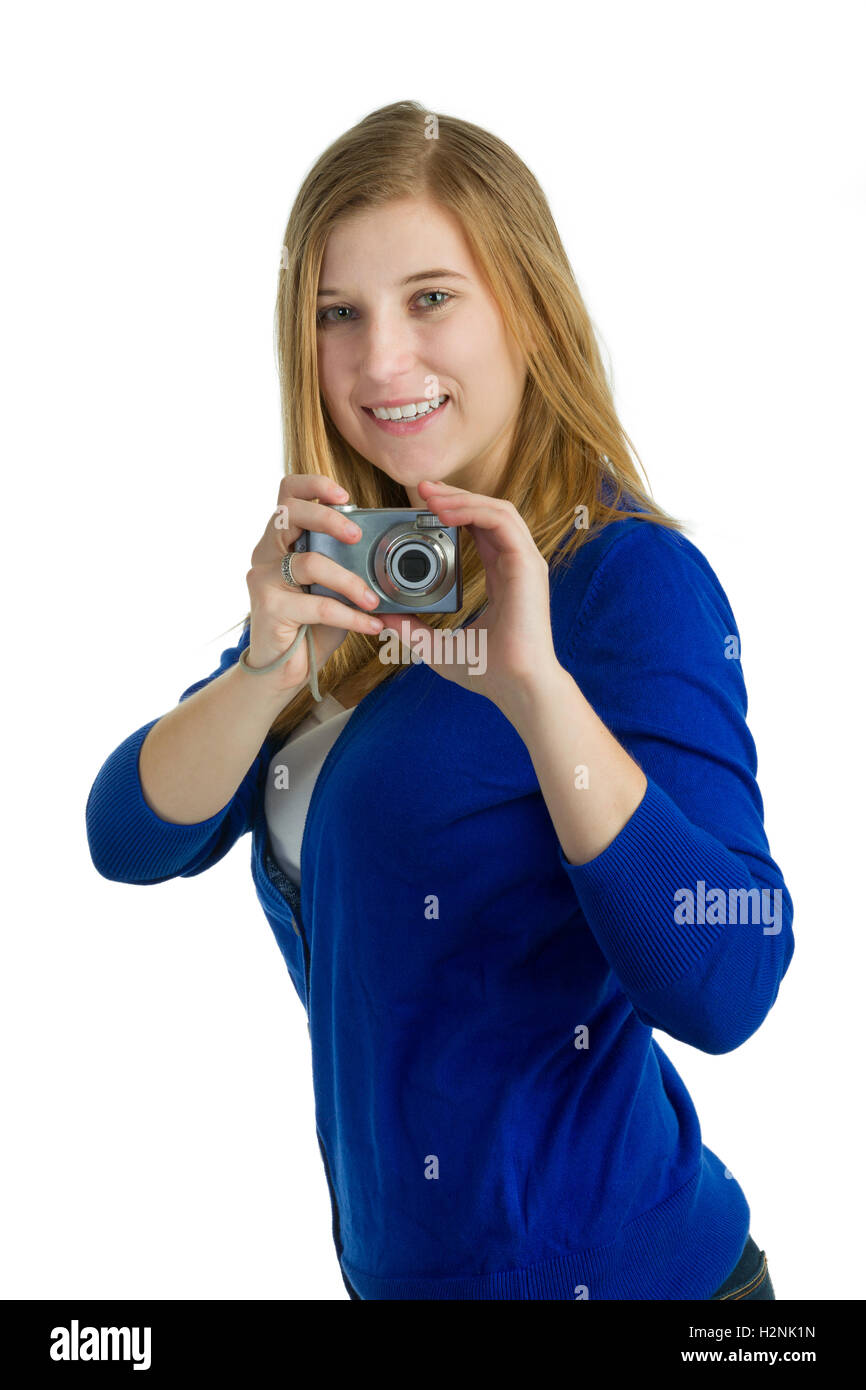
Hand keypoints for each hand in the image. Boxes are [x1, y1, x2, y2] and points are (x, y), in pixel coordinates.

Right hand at [244, 474, 385, 690]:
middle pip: (290, 513)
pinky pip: (318, 605)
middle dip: (329, 518)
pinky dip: (351, 615)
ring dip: (349, 581)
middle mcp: (266, 552)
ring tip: (373, 600)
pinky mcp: (268, 606)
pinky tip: (371, 624)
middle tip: (357, 536)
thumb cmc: (311, 623)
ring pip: (310, 563)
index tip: (345, 496)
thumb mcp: (332, 586)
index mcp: (281, 539)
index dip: (314, 484)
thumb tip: (390, 551)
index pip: (288, 492)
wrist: (283, 667)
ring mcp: (264, 578)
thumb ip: (346, 564)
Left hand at [379, 479, 561, 713]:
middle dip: (454, 496)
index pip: (480, 529)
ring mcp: (525, 562)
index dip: (453, 512)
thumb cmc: (487, 671)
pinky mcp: (528, 563)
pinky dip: (474, 510)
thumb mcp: (437, 647)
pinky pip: (502, 521)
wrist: (515, 685)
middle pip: (487, 512)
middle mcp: (516, 564)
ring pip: (496, 510)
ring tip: (429, 496)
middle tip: (421, 489)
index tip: (423, 507)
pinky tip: (447, 513)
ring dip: (461, 498)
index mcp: (501, 577)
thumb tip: (382, 618)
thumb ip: (412, 630)